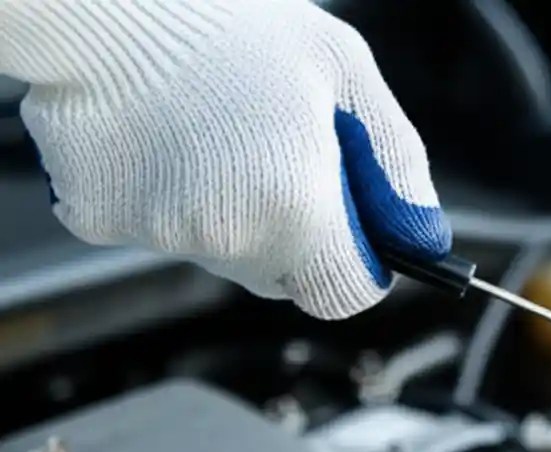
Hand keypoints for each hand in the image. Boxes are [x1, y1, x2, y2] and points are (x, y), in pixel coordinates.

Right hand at [0, 0, 447, 318]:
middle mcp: (226, 239)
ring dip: (232, 208)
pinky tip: (161, 132)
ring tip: (213, 126)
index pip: (345, 294)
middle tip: (275, 147)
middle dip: (296, 228)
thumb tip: (424, 237)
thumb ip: (394, 164)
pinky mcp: (98, 222)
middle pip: (283, 275)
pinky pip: (157, 227)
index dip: (358, 262)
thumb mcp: (343, 71)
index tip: (355, 226)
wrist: (97, 1)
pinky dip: (166, 193)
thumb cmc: (224, 22)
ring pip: (223, 251)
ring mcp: (157, 236)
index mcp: (294, 208)